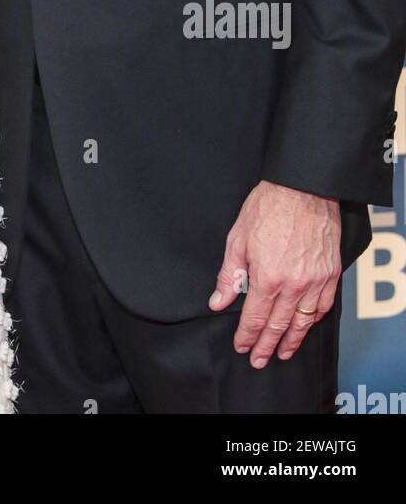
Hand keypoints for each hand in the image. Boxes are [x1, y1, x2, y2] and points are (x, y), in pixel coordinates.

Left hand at [208, 180, 341, 368]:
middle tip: (259, 360)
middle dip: (266, 345)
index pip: (255, 317)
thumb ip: (229, 275)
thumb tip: (218, 301)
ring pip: (303, 321)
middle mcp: (294, 284)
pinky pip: (324, 306)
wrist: (302, 188)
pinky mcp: (331, 273)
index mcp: (268, 277)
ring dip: (292, 340)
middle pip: (278, 325)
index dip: (247, 335)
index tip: (241, 346)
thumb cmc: (268, 207)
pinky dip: (314, 320)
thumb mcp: (237, 239)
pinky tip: (306, 326)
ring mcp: (315, 280)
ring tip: (283, 353)